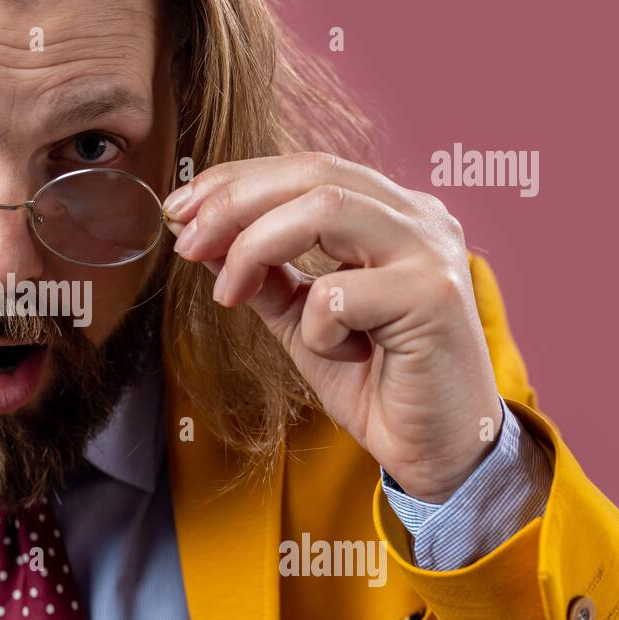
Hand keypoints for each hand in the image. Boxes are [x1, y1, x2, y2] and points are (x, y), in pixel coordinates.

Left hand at [163, 152, 502, 502]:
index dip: (234, 181)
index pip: (305, 169)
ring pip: (325, 209)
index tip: (179, 210)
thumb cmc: (377, 382)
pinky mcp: (434, 297)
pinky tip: (336, 351)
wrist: (438, 450)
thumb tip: (202, 238)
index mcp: (391, 212)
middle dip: (233, 203)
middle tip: (185, 241)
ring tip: (229, 293)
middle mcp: (419, 218)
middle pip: (313, 173)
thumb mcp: (302, 320)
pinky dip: (314, 325)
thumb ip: (263, 275)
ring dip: (256, 247)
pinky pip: (340, 294)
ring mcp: (432, 251)